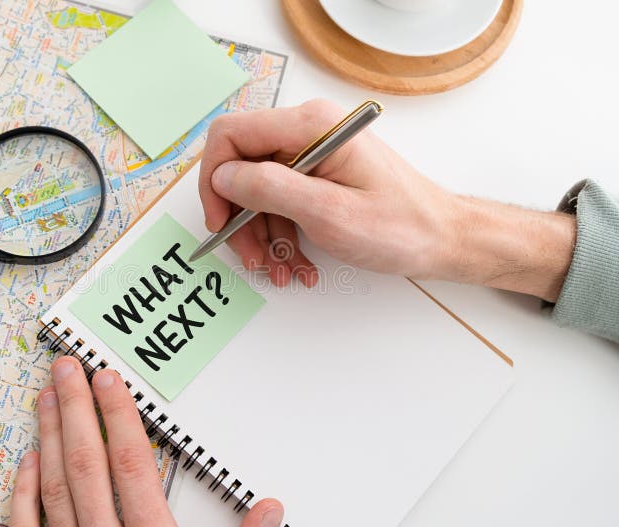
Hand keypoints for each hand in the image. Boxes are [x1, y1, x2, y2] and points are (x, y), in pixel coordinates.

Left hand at [8, 356, 283, 526]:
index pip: (132, 464)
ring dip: (49, 438)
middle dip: (76, 412)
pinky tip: (26, 461)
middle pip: (88, 465)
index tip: (107, 380)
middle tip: (67, 368)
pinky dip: (24, 493)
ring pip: (55, 488)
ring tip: (46, 398)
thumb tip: (269, 509)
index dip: (119, 416)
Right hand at [199, 99, 574, 300]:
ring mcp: (314, 154)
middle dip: (240, 218)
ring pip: (259, 191)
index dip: (215, 179)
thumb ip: (270, 188)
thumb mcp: (329, 212)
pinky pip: (282, 202)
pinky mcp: (320, 175)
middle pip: (242, 168)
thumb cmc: (401, 227)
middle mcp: (309, 132)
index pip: (231, 135)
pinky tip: (296, 262)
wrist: (442, 240)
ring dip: (261, 235)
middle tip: (251, 256)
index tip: (220, 220)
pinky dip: (281, 235)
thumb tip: (223, 177)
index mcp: (311, 127)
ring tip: (280, 269)